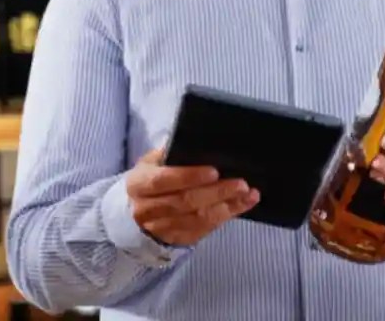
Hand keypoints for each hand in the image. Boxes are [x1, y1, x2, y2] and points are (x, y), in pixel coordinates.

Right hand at [126, 147, 259, 246]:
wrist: (136, 212)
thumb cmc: (150, 178)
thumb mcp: (152, 162)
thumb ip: (171, 154)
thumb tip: (198, 144)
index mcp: (139, 184)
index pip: (163, 180)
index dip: (189, 176)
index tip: (214, 171)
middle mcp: (147, 209)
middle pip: (185, 202)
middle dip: (216, 192)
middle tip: (241, 183)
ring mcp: (162, 228)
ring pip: (197, 219)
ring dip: (227, 207)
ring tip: (248, 194)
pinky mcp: (177, 239)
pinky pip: (204, 230)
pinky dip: (226, 217)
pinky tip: (242, 205)